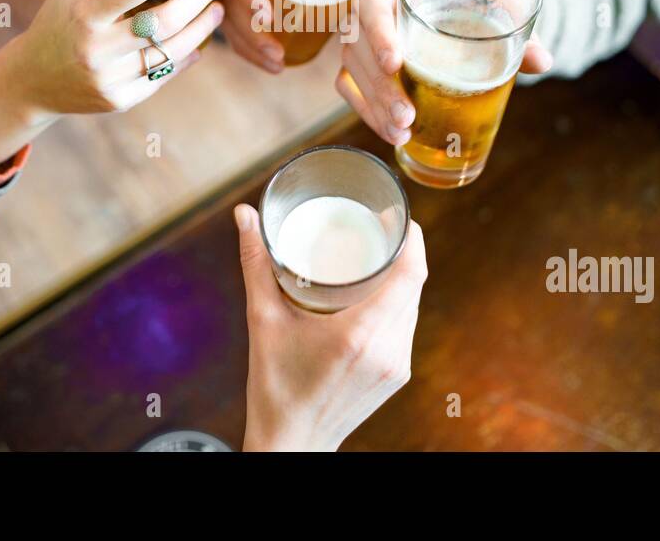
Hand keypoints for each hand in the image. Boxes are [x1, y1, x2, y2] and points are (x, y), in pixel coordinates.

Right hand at [0, 0, 227, 165]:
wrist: (33, 80)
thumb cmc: (59, 16)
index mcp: (84, 11)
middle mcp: (97, 47)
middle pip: (165, 20)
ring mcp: (110, 77)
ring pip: (171, 51)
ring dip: (203, 28)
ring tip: (217, 8)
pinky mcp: (120, 100)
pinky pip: (164, 75)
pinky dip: (187, 56)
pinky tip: (199, 42)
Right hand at [234, 203, 427, 451]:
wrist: (290, 443)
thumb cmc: (274, 386)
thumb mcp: (262, 319)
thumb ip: (256, 263)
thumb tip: (244, 216)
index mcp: (361, 334)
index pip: (411, 273)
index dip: (412, 238)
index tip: (394, 215)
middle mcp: (388, 349)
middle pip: (414, 284)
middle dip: (405, 250)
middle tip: (380, 225)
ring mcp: (397, 364)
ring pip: (413, 305)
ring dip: (403, 277)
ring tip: (380, 251)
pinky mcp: (397, 375)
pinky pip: (406, 326)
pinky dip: (397, 302)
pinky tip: (380, 291)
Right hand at [335, 0, 552, 144]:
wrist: (465, 2)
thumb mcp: (498, 5)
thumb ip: (519, 30)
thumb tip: (543, 61)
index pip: (373, 3)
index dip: (379, 33)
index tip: (397, 64)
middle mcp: (374, 7)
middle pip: (359, 46)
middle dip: (381, 87)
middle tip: (408, 116)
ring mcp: (364, 36)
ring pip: (352, 71)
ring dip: (374, 105)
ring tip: (403, 133)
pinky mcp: (363, 62)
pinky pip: (352, 88)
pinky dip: (369, 113)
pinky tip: (393, 134)